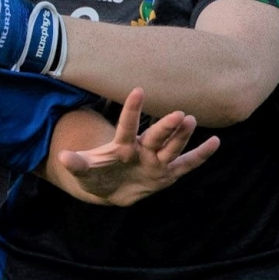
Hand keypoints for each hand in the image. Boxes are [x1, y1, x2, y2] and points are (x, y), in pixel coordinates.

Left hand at [56, 89, 219, 204]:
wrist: (109, 189)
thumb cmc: (97, 174)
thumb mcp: (85, 172)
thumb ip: (77, 164)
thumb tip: (63, 158)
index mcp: (122, 146)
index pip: (127, 125)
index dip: (131, 110)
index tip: (137, 91)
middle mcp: (143, 149)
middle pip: (156, 136)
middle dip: (166, 126)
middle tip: (178, 113)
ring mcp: (157, 161)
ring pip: (172, 148)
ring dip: (182, 136)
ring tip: (192, 121)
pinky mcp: (167, 174)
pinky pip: (186, 165)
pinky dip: (200, 156)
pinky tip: (215, 142)